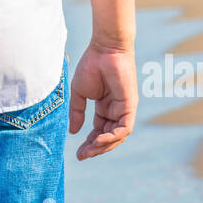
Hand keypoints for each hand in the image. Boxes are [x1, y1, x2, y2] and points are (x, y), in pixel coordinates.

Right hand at [69, 44, 136, 159]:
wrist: (105, 47)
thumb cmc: (92, 64)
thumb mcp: (79, 93)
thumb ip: (77, 112)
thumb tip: (73, 131)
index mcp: (105, 108)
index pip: (99, 132)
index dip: (89, 144)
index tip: (78, 153)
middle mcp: (116, 110)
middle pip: (108, 138)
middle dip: (95, 149)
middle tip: (82, 155)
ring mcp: (124, 108)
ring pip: (117, 137)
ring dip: (103, 146)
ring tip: (89, 150)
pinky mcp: (130, 105)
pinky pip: (124, 129)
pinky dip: (112, 138)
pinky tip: (99, 140)